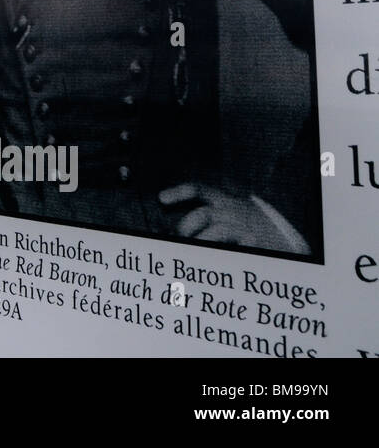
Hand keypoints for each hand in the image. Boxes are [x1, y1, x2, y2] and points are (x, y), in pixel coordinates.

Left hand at [158, 182, 286, 248]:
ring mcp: (246, 228)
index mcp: (225, 201)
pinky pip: (234, 249)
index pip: (200, 189)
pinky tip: (217, 260)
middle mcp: (234, 211)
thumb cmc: (249, 229)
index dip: (180, 192)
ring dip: (201, 242)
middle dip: (185, 228)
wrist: (287, 241)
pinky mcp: (255, 245)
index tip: (162, 199)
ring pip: (216, 231)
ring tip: (195, 253)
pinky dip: (222, 254)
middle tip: (179, 240)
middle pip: (202, 214)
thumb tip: (168, 230)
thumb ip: (203, 218)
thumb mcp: (228, 215)